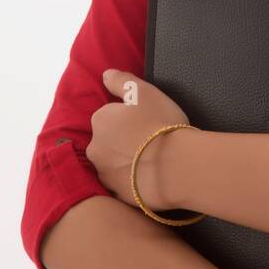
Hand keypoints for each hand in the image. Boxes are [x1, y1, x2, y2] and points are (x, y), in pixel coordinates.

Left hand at [85, 68, 191, 210]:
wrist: (174, 167)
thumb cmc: (160, 124)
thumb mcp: (144, 92)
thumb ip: (122, 80)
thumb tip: (105, 74)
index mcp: (100, 120)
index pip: (109, 115)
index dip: (129, 117)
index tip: (148, 120)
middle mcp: (94, 147)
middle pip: (108, 139)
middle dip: (123, 139)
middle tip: (151, 139)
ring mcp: (104, 173)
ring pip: (114, 162)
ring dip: (127, 160)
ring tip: (153, 159)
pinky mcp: (116, 193)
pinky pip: (124, 182)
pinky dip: (133, 179)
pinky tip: (151, 175)